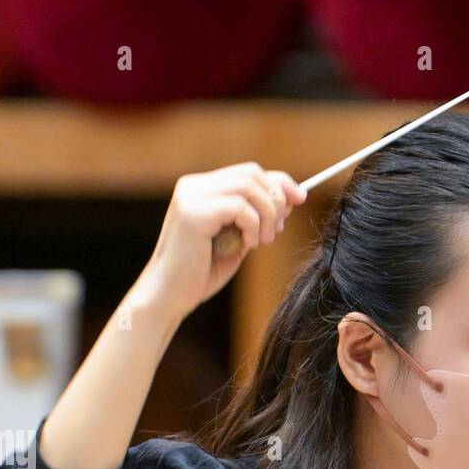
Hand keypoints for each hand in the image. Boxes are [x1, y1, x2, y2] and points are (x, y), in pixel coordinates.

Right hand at [140, 163, 305, 320]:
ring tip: (262, 242)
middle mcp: (193, 186)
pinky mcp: (192, 212)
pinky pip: (239, 206)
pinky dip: (252, 225)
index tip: (299, 199)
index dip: (279, 182)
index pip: (248, 172)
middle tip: (275, 232)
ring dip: (266, 215)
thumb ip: (256, 219)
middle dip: (275, 200)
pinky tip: (248, 245)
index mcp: (201, 189)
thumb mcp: (237, 241)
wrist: (169, 296)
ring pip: (248, 186)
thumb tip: (289, 199)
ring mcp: (191, 196)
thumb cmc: (200, 274)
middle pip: (251, 173)